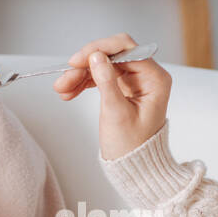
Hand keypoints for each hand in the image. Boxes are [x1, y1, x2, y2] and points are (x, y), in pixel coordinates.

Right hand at [53, 32, 170, 160]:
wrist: (135, 167)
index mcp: (155, 78)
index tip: (77, 61)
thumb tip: (96, 56)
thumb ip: (106, 82)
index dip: (99, 50)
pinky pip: (102, 77)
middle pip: (112, 55)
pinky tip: (69, 92)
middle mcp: (147, 75)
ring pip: (103, 65)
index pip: (127, 48)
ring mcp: (135, 80)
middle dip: (86, 64)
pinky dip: (85, 83)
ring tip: (62, 89)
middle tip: (65, 77)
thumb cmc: (132, 146)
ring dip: (81, 75)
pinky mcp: (124, 87)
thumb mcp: (116, 113)